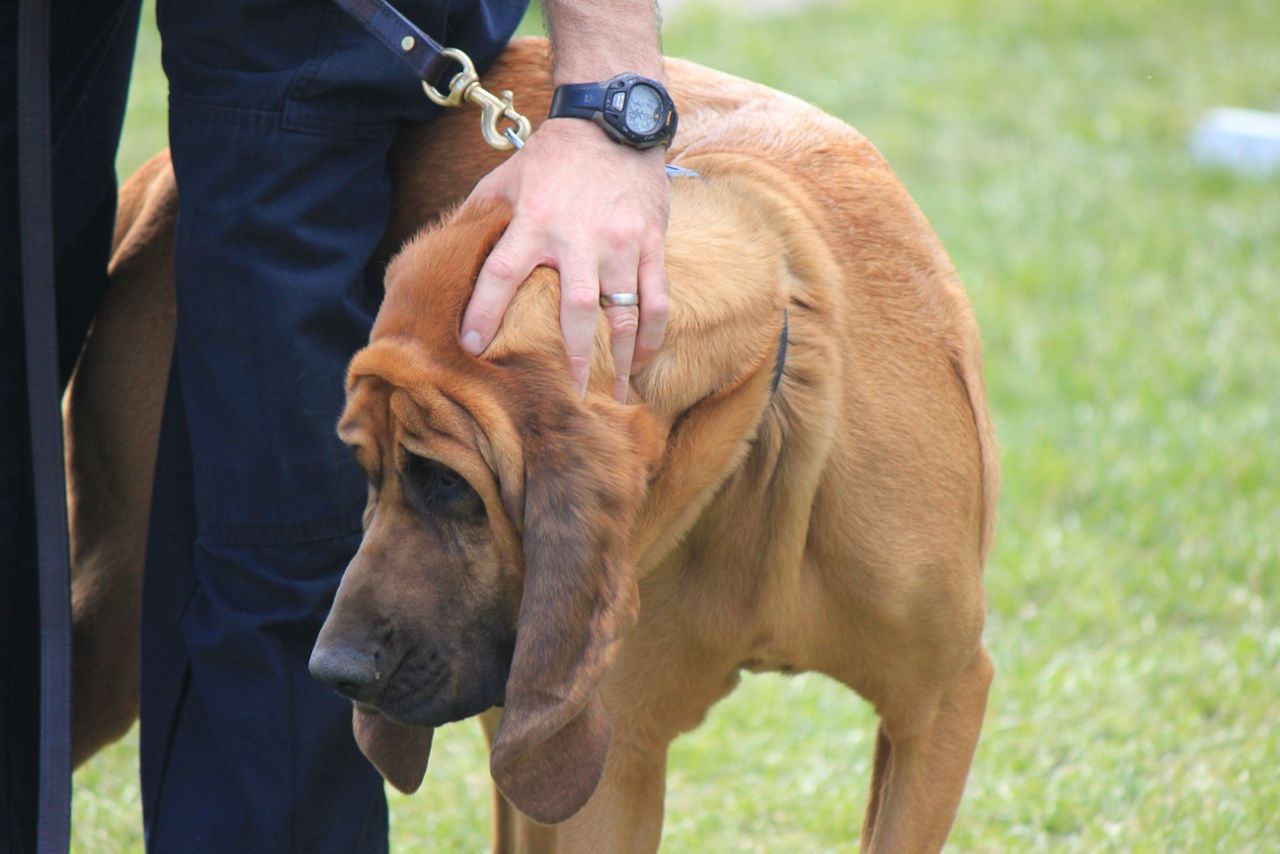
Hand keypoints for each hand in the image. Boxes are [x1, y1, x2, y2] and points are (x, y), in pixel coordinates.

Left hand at [459, 118, 669, 401]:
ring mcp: (619, 242)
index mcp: (533, 221)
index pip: (501, 274)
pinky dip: (652, 334)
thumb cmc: (552, 157)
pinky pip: (656, 298)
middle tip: (570, 395)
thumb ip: (480, 217)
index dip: (485, 312)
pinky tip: (642, 360)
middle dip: (573, 357)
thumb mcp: (507, 178)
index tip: (473, 347)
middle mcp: (578, 237)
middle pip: (575, 310)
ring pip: (623, 311)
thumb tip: (445, 253)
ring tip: (614, 392)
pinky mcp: (650, 242)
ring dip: (620, 356)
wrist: (612, 122)